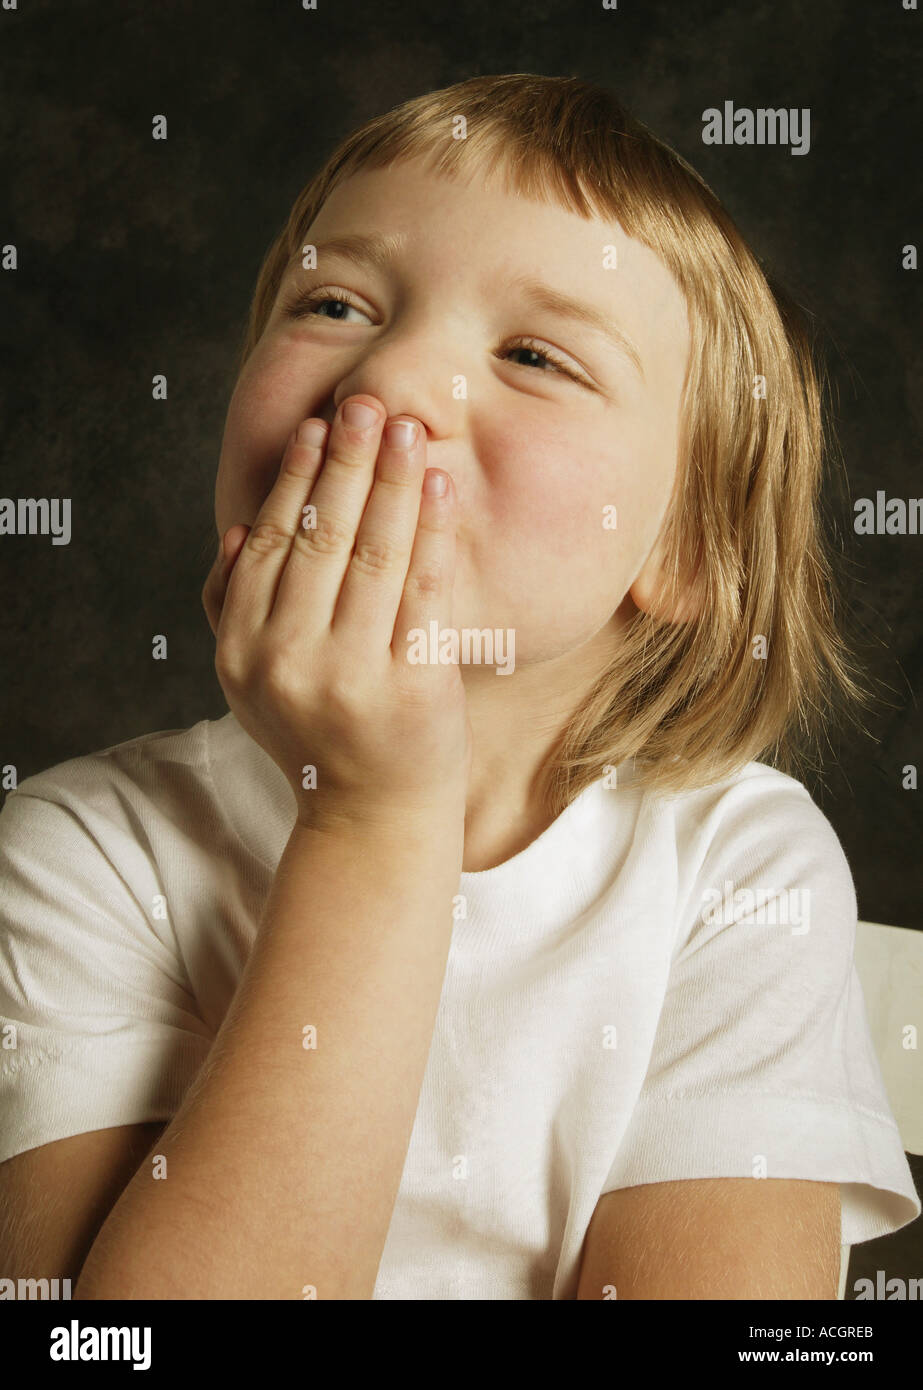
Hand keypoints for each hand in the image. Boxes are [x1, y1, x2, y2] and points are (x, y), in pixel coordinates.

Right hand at [201, 396, 471, 830]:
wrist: (371, 818)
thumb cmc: (315, 736)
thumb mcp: (249, 682)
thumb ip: (231, 609)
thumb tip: (238, 530)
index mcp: (241, 651)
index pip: (270, 543)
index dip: (296, 479)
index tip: (318, 427)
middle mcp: (287, 661)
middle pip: (321, 538)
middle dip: (347, 462)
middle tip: (368, 403)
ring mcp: (352, 676)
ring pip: (373, 556)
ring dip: (393, 482)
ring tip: (408, 428)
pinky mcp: (413, 687)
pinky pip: (425, 592)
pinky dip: (433, 534)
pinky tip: (440, 489)